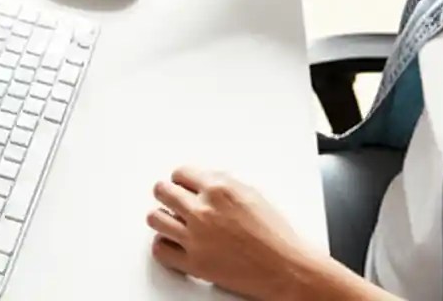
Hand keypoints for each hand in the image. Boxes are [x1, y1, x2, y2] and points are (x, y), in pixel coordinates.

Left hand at [149, 167, 338, 299]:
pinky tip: (175, 243)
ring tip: (172, 221)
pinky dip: (165, 245)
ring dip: (162, 218)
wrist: (287, 269)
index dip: (181, 180)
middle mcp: (204, 210)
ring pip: (155, 218)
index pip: (180, 172)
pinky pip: (160, 249)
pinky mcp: (194, 263)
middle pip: (162, 191)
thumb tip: (206, 180)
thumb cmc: (277, 235)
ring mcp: (196, 237)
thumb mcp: (253, 194)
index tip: (182, 185)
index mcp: (220, 189)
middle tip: (172, 200)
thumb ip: (225, 183)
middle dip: (167, 194)